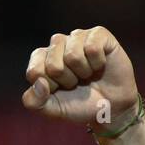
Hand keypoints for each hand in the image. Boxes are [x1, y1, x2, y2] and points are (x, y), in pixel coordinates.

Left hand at [22, 27, 136, 126]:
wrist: (110, 106)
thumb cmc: (79, 105)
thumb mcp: (53, 110)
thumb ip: (34, 102)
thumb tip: (39, 82)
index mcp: (41, 59)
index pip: (34, 71)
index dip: (50, 87)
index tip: (60, 90)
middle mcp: (57, 44)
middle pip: (53, 65)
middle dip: (67, 81)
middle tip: (77, 83)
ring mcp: (77, 37)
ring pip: (73, 55)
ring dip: (83, 72)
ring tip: (88, 74)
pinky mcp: (98, 34)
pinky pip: (92, 48)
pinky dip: (98, 63)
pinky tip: (100, 65)